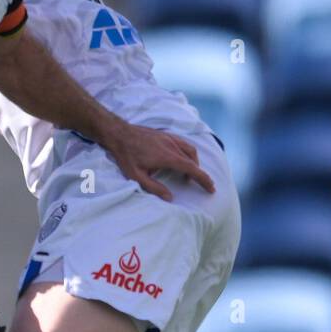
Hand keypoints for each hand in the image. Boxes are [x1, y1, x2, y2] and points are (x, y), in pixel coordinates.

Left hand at [96, 114, 214, 200]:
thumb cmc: (126, 156)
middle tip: (202, 185)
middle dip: (200, 174)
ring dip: (194, 163)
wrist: (119, 133)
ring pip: (190, 150)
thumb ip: (154, 188)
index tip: (211, 188)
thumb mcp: (136, 176)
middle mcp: (172, 146)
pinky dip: (188, 153)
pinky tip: (181, 160)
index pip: (192, 169)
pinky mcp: (166, 135)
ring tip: (188, 175)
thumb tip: (170, 198)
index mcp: (168, 157)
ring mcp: (170, 138)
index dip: (203, 179)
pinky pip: (183, 144)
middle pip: (193, 160)